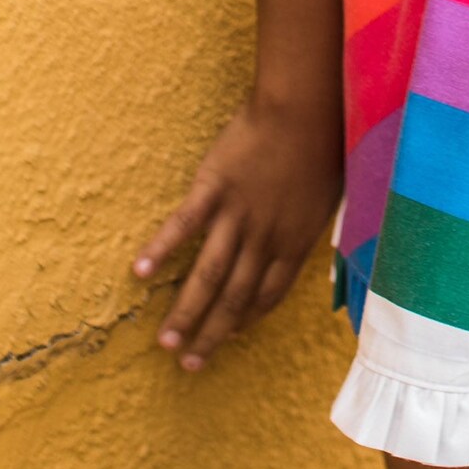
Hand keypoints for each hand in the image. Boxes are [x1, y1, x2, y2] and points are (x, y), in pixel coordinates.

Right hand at [130, 91, 342, 371]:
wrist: (305, 105)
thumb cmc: (326, 144)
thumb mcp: (329, 196)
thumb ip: (310, 227)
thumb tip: (307, 246)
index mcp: (295, 241)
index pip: (268, 295)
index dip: (247, 319)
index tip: (230, 337)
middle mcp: (264, 238)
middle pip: (234, 297)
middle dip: (211, 335)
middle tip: (189, 363)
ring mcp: (236, 215)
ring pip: (207, 275)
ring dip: (185, 312)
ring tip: (165, 342)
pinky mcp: (213, 188)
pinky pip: (183, 226)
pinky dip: (160, 250)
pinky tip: (139, 273)